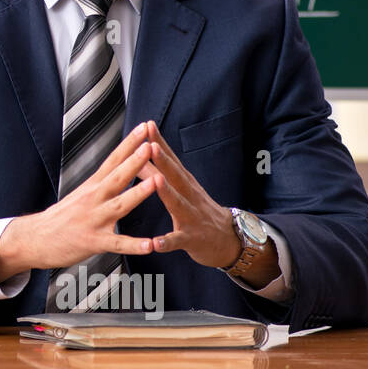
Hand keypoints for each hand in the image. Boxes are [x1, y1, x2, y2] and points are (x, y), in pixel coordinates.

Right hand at [0, 123, 158, 278]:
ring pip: (119, 205)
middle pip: (117, 176)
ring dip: (138, 193)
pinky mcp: (93, 241)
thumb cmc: (60, 217)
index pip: (113, 160)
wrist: (34, 239)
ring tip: (156, 182)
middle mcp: (93, 199)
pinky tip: (149, 245)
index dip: (129, 144)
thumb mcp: (80, 193)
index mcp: (92, 186)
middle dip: (135, 161)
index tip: (144, 127)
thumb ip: (102, 181)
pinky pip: (117, 243)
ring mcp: (93, 220)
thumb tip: (120, 164)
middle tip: (151, 145)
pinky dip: (133, 244)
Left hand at [136, 120, 240, 268]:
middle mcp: (189, 195)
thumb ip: (158, 172)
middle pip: (176, 175)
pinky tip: (155, 243)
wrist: (230, 240)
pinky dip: (167, 242)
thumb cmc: (198, 210)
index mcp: (185, 183)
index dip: (159, 142)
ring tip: (155, 180)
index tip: (147, 125)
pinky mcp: (191, 239)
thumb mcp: (181, 188)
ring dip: (167, 192)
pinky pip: (178, 241)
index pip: (171, 159)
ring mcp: (192, 217)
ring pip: (178, 203)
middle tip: (150, 144)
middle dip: (163, 160)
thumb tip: (138, 154)